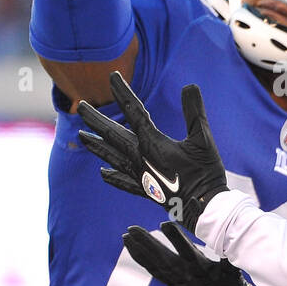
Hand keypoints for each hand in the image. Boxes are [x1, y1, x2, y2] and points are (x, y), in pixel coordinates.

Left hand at [77, 71, 227, 229]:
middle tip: (80, 107)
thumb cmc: (206, 173)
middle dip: (95, 120)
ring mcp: (140, 176)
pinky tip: (102, 172)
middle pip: (112, 134)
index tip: (112, 76)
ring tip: (82, 137)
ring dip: (97, 146)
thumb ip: (195, 112)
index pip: (133, 111)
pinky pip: (123, 181)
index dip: (122, 92)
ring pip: (112, 156)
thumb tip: (190, 85)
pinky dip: (111, 175)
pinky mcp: (146, 190)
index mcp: (152, 143)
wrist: (204, 209)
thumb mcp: (203, 139)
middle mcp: (140, 158)